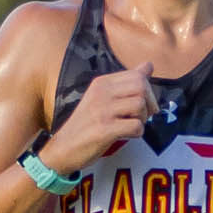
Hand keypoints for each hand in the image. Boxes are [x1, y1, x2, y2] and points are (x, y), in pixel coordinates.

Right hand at [40, 63, 158, 174]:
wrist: (63, 147)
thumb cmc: (86, 124)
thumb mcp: (102, 97)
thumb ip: (125, 83)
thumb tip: (149, 65)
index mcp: (101, 83)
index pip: (137, 75)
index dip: (148, 91)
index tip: (144, 104)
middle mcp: (101, 93)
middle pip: (141, 87)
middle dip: (149, 103)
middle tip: (143, 116)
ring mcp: (102, 111)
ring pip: (139, 106)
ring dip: (142, 119)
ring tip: (132, 125)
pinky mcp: (104, 130)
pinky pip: (135, 126)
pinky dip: (137, 133)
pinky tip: (127, 135)